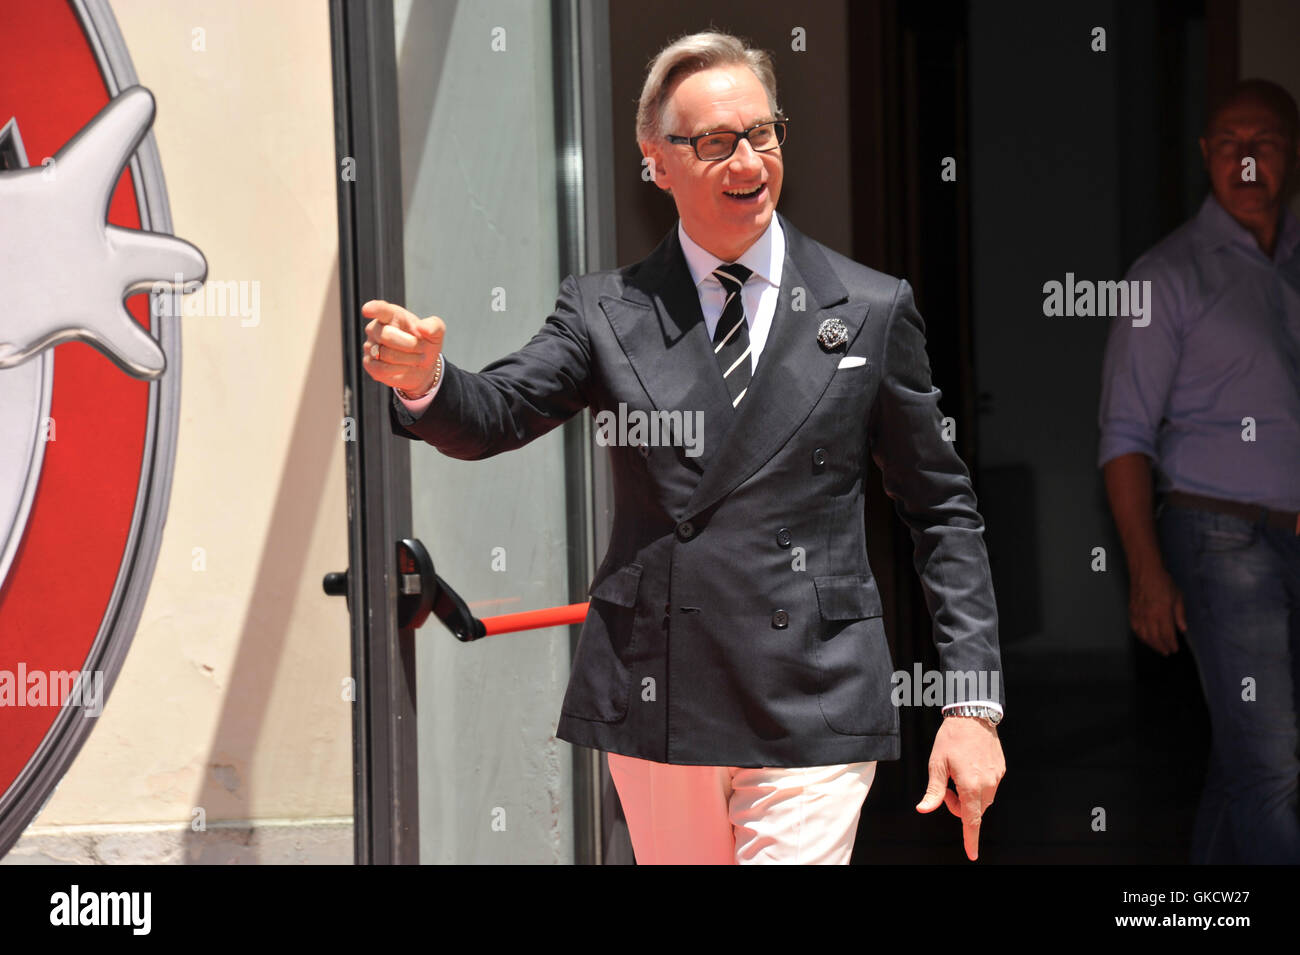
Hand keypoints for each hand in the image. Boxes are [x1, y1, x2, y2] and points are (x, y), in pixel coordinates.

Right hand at [360, 299, 444, 394]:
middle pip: (386, 335)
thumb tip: (422, 328)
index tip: (367, 309)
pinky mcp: (370, 364)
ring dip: (408, 358)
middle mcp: (376, 328)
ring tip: (416, 358)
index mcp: (391, 315)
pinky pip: (381, 369)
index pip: (380, 310)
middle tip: (421, 348)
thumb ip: (434, 326)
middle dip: (410, 345)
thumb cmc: (425, 343)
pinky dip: (398, 370)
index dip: (374, 309)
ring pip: (386, 354)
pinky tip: (405, 367)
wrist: (423, 366)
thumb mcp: (436, 333)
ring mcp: (370, 346)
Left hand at [916, 716, 1005, 860]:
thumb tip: (924, 809)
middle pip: (974, 810)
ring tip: (957, 773)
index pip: (971, 820)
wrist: (973, 715)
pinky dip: (978, 785)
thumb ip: (933, 791)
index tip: (972, 854)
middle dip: (959, 805)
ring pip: (982, 800)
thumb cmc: (951, 739)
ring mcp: (997, 777)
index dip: (971, 839)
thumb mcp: (936, 764)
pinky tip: (969, 766)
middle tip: (946, 785)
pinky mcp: (1001, 770)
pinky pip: (989, 787)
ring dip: (969, 795)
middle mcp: (988, 784)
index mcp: (971, 786)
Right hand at [1128, 561, 1185, 655]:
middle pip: (1155, 637)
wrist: (1145, 572)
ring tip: (1158, 648)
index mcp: (1162, 612)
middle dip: (1162, 647)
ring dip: (1151, 644)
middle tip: (1167, 652)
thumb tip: (1183, 629)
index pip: (1167, 634)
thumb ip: (1180, 615)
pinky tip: (1145, 639)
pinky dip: (1140, 636)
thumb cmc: (1163, 583)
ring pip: (1144, 635)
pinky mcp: (1132, 612)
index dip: (1171, 644)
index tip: (1175, 649)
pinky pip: (1135, 628)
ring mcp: (1139, 614)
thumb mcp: (1177, 597)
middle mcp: (1149, 616)